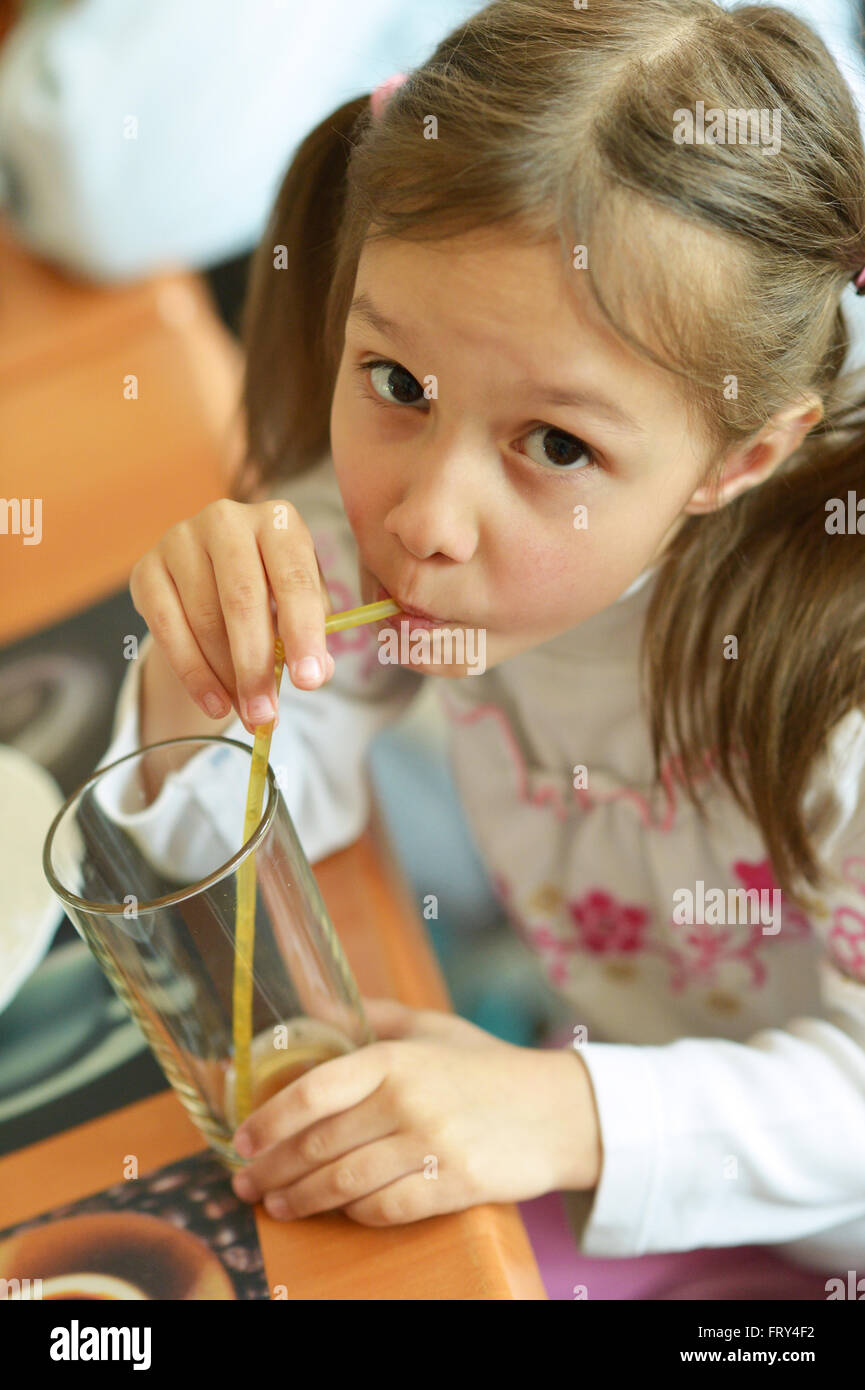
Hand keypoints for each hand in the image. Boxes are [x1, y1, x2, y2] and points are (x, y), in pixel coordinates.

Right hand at [129, 497, 334, 734]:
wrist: (211, 576)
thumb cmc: (269, 590)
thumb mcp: (300, 606)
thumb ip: (313, 635)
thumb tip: (318, 671)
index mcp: (278, 521)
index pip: (294, 578)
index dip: (304, 633)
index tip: (309, 681)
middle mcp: (227, 519)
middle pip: (243, 600)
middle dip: (257, 666)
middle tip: (267, 715)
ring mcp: (181, 539)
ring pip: (205, 620)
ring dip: (227, 678)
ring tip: (248, 715)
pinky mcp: (146, 568)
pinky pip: (166, 628)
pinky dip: (193, 674)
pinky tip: (215, 704)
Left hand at [229, 998, 602, 1226]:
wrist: (558, 1110)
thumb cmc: (487, 1067)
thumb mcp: (432, 1028)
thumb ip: (373, 1018)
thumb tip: (315, 1005)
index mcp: (396, 1058)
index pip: (314, 1090)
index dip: (270, 1119)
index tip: (242, 1140)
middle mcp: (409, 1100)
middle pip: (320, 1144)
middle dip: (273, 1169)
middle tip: (245, 1183)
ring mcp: (432, 1144)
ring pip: (345, 1183)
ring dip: (301, 1199)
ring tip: (276, 1205)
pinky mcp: (456, 1185)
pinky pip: (386, 1209)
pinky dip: (354, 1214)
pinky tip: (337, 1211)